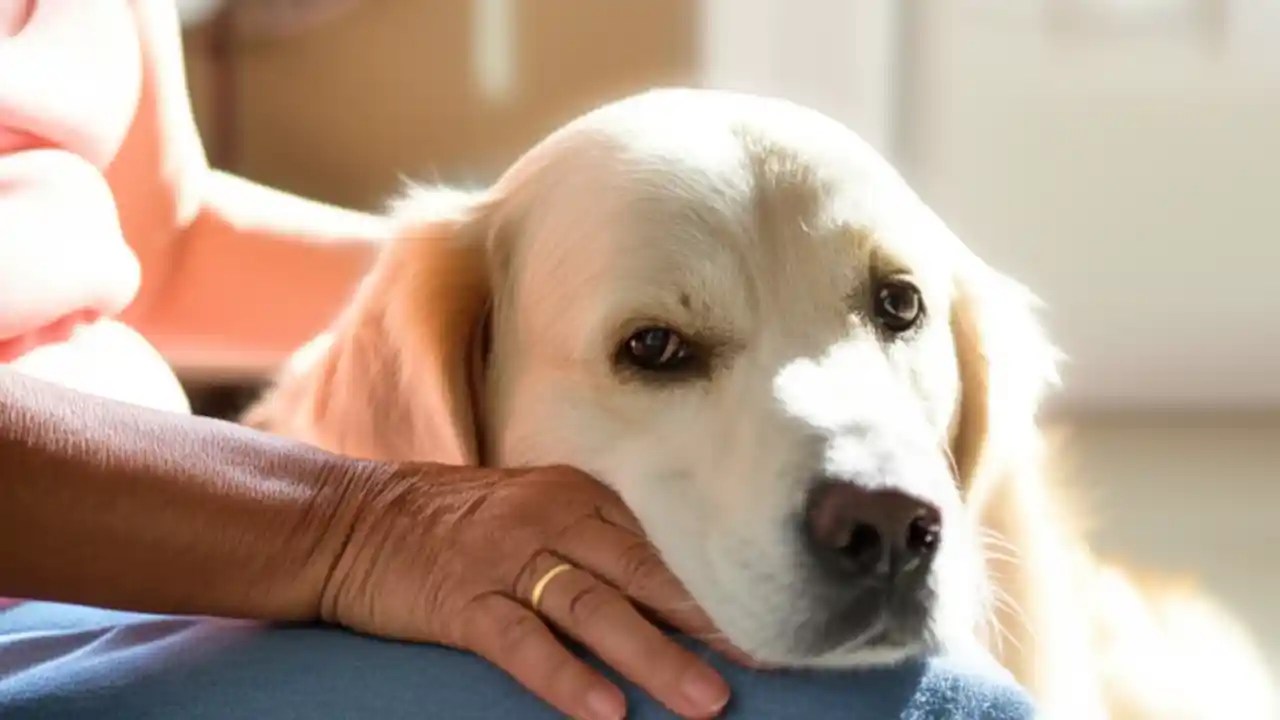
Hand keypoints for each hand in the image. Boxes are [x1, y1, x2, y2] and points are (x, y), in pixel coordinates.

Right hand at [320, 463, 738, 719]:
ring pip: (593, 610)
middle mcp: (549, 518)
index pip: (660, 543)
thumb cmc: (455, 521)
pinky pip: (520, 641)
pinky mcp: (460, 599)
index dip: (715, 584)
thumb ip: (595, 536)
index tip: (770, 618)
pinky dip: (564, 676)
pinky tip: (605, 712)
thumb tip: (664, 584)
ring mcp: (504, 558)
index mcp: (576, 495)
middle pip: (641, 575)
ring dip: (653, 658)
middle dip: (706, 621)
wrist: (352, 519)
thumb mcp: (532, 509)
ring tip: (706, 701)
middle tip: (766, 660)